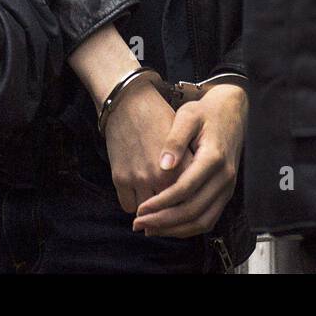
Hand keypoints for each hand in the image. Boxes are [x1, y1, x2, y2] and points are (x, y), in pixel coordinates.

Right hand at [102, 80, 177, 213]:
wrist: (129, 102)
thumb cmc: (159, 116)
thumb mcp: (183, 138)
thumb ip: (189, 165)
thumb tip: (194, 190)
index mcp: (181, 165)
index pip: (188, 199)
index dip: (187, 206)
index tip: (186, 207)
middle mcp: (160, 175)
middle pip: (169, 210)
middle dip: (170, 214)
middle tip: (168, 212)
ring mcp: (139, 178)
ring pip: (148, 212)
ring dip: (151, 210)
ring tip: (153, 202)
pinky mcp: (120, 178)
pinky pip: (128, 206)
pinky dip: (134, 203)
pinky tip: (138, 193)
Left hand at [131, 84, 246, 237]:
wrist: (232, 111)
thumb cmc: (205, 112)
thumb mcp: (187, 116)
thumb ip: (175, 140)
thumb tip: (163, 165)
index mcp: (214, 158)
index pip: (185, 189)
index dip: (161, 203)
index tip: (140, 209)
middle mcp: (225, 177)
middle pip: (193, 211)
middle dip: (164, 221)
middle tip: (139, 224)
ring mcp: (228, 187)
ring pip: (203, 221)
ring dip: (175, 230)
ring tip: (150, 229)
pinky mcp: (226, 192)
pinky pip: (209, 219)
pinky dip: (188, 227)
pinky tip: (168, 226)